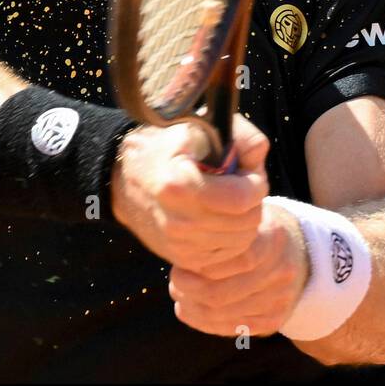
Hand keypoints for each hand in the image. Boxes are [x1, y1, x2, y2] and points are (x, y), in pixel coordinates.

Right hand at [111, 114, 269, 271]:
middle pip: (245, 222)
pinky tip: (221, 216)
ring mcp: (178, 244)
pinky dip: (233, 236)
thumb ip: (238, 134)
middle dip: (253, 201)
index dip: (255, 183)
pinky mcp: (181, 259)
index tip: (249, 172)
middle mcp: (177, 221)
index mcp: (179, 186)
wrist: (126, 178)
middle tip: (240, 185)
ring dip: (245, 219)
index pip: (242, 199)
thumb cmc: (168, 147)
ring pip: (241, 241)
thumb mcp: (199, 126)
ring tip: (229, 199)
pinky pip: (227, 255)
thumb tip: (258, 154)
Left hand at [168, 201, 309, 336]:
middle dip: (189, 290)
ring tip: (179, 294)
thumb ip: (219, 227)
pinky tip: (189, 309)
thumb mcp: (245, 215)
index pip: (231, 261)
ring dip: (191, 308)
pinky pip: (231, 328)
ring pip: (222, 315)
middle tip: (175, 279)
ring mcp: (280, 299)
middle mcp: (281, 272)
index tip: (180, 260)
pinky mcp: (274, 319)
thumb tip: (180, 246)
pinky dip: (203, 322)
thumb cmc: (257, 230)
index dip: (199, 267)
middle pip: (222, 294)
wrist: (299, 251)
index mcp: (273, 239)